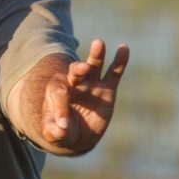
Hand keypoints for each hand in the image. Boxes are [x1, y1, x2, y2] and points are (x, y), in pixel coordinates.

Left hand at [40, 39, 128, 153]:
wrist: (76, 135)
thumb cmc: (62, 131)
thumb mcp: (54, 133)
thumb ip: (55, 130)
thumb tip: (63, 127)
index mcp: (56, 91)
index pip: (59, 92)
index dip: (60, 107)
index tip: (62, 125)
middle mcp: (74, 83)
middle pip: (75, 71)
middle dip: (78, 69)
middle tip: (82, 68)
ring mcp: (92, 84)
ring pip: (93, 65)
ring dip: (96, 55)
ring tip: (98, 43)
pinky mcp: (108, 89)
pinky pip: (114, 72)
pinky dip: (120, 60)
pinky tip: (124, 48)